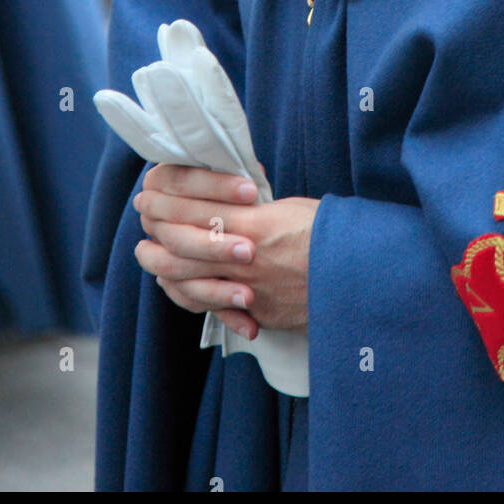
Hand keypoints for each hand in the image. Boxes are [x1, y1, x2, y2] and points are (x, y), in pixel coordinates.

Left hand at [133, 165, 319, 338]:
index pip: (195, 210)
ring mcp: (248, 289)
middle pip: (182, 247)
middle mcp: (245, 258)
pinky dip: (188, 293)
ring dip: (162, 265)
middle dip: (155, 231)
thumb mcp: (292, 208)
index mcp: (255, 224)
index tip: (150, 192)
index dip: (167, 201)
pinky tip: (177, 284)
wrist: (360, 276)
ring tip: (147, 252)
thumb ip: (254, 209)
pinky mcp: (257, 312)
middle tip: (143, 216)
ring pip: (189, 279)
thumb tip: (229, 200)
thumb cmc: (331, 234)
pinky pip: (211, 306)